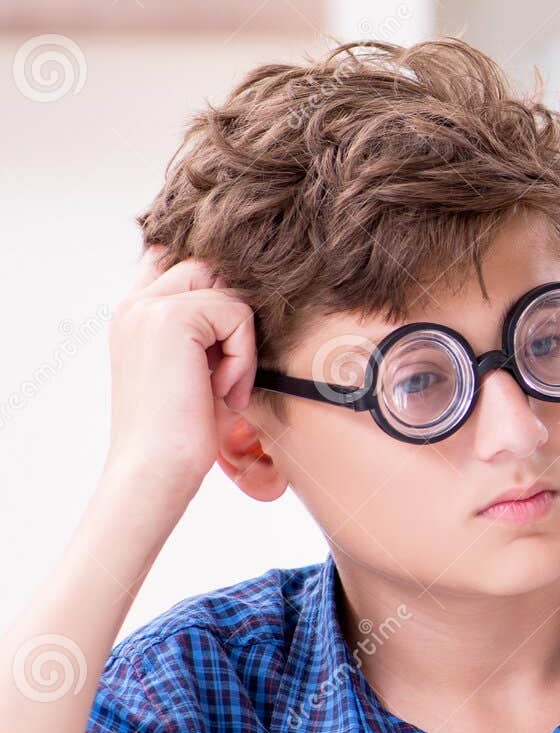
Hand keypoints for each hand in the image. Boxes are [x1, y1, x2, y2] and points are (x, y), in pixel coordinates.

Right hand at [103, 247, 257, 505]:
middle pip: (211, 270)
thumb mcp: (199, 370)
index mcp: (137, 315)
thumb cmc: (184, 432)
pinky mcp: (170, 319)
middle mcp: (136, 304)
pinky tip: (224, 392)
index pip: (179, 262)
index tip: (233, 338)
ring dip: (242, 341)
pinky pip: (236, 313)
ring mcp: (148, 308)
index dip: (217, 290)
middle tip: (230, 372)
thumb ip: (210, 331)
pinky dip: (243, 357)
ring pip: (227, 290)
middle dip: (236, 318)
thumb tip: (251, 298)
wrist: (158, 470)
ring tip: (226, 386)